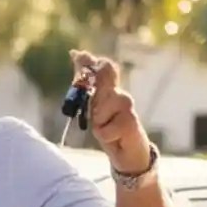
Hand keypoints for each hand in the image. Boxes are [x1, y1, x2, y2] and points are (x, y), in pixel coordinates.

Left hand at [69, 50, 151, 172]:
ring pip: (98, 110)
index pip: (103, 68)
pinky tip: (115, 137)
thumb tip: (75, 52)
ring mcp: (128, 106)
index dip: (89, 62)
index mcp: (110, 89)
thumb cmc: (109, 129)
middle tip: (96, 113)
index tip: (77, 55)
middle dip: (91, 95)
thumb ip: (85, 83)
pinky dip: (104, 135)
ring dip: (97, 123)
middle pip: (102, 80)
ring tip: (107, 128)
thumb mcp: (93, 107)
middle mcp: (120, 94)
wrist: (128, 153)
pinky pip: (104, 129)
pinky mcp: (131, 122)